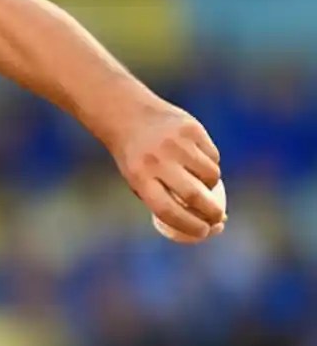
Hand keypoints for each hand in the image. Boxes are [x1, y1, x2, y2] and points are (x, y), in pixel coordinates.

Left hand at [111, 106, 226, 242]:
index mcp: (139, 176)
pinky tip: (197, 157)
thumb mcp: (138, 179)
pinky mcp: (191, 129)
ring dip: (211, 184)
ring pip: (210, 175)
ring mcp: (176, 143)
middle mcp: (157, 160)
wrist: (127, 114)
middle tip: (217, 217)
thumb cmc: (135, 156)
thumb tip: (208, 225)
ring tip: (200, 180)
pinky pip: (213, 155)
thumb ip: (167, 200)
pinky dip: (211, 162)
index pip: (168, 211)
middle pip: (194, 196)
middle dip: (211, 213)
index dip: (190, 226)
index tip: (204, 232)